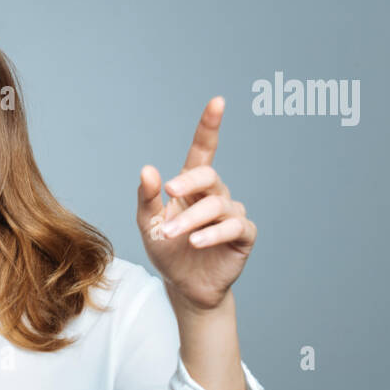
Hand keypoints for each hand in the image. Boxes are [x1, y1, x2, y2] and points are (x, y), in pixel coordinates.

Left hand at [137, 97, 256, 311]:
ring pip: (216, 204)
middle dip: (188, 181)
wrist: (183, 287)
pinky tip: (197, 242)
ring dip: (190, 219)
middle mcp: (214, 195)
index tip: (217, 102)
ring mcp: (231, 214)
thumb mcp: (147, 224)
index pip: (203, 151)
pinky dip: (213, 233)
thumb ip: (147, 198)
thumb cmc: (167, 251)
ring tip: (169, 235)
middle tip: (169, 192)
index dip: (209, 127)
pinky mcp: (243, 236)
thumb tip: (148, 169)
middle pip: (208, 176)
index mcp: (191, 186)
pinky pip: (233, 227)